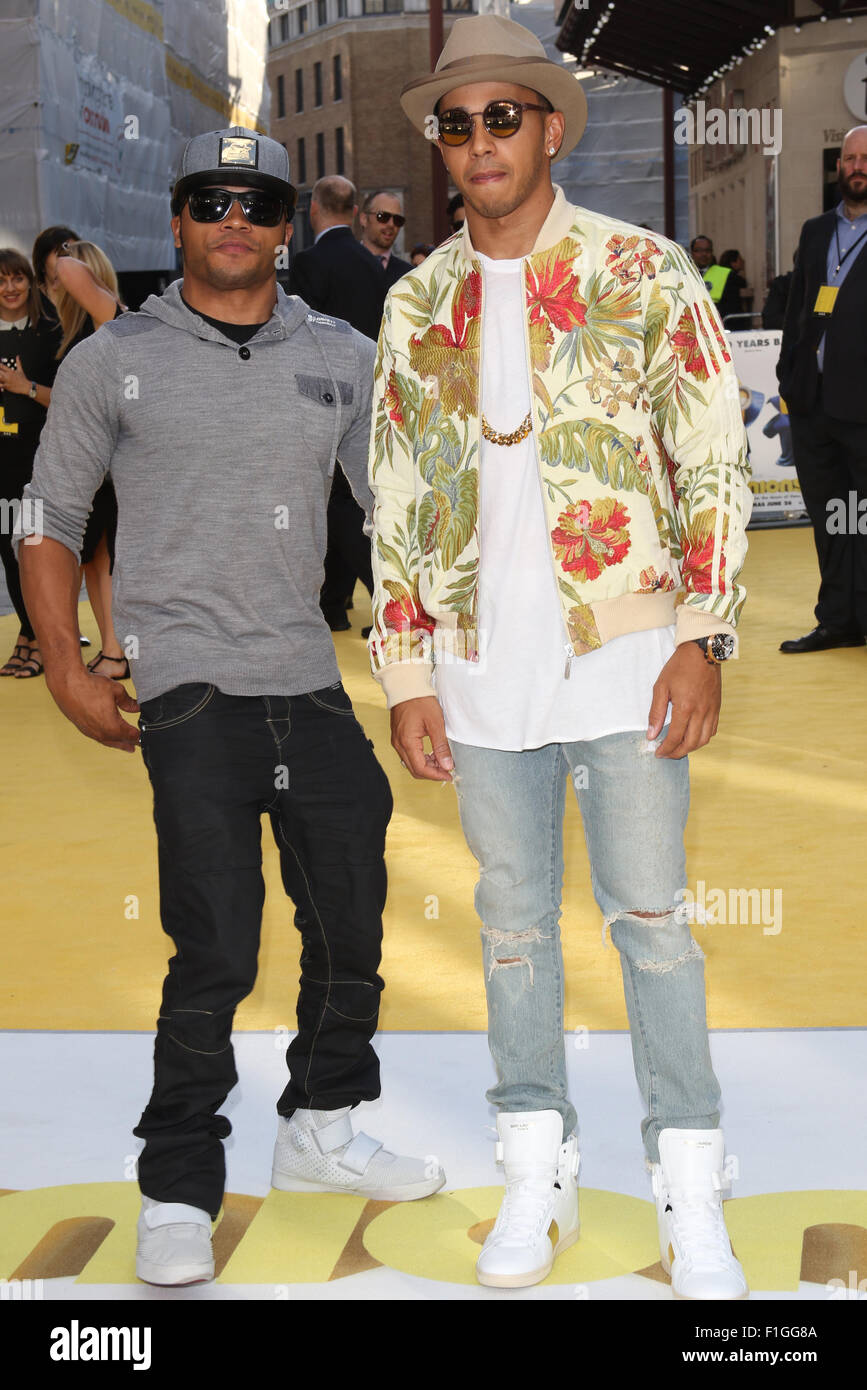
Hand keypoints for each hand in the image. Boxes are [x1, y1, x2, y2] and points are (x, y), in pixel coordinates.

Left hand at [0, 356, 29, 394]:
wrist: (26, 387)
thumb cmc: (23, 379)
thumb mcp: (20, 370)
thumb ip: (18, 363)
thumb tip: (18, 356)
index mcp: (10, 371)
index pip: (1, 366)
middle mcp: (8, 375)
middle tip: (0, 373)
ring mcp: (7, 381)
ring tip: (0, 377)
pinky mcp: (7, 386)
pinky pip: (1, 385)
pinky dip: (0, 385)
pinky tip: (0, 385)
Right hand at [47, 665, 140, 752]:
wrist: (66, 683)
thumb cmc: (91, 685)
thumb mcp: (116, 690)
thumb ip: (128, 702)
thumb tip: (137, 708)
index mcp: (113, 726)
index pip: (131, 735)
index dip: (140, 736)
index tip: (148, 737)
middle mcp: (101, 732)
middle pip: (120, 741)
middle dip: (131, 743)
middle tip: (139, 746)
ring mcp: (90, 731)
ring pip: (108, 741)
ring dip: (119, 743)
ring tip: (127, 747)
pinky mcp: (82, 727)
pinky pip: (98, 736)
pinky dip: (107, 738)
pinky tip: (109, 737)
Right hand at [390, 695, 453, 781]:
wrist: (407, 687)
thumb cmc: (420, 701)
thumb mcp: (436, 723)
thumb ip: (441, 746)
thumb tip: (447, 765)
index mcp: (407, 742)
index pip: (421, 769)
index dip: (436, 775)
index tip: (449, 775)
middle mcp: (399, 744)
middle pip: (414, 769)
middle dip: (432, 772)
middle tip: (447, 770)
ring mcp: (397, 741)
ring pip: (411, 764)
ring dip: (427, 766)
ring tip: (442, 761)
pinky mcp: (398, 738)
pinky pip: (408, 755)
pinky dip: (421, 759)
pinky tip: (432, 754)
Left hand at [647, 641, 720, 758]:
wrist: (702, 652)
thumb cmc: (679, 667)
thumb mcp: (661, 687)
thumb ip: (656, 713)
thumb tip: (651, 734)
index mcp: (685, 708)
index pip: (675, 738)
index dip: (666, 749)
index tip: (657, 753)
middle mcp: (701, 712)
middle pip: (691, 744)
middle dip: (677, 753)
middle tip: (666, 754)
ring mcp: (711, 711)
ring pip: (704, 740)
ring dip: (691, 748)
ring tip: (678, 748)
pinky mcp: (717, 708)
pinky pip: (712, 730)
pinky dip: (702, 738)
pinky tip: (692, 737)